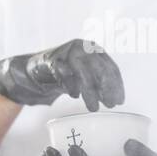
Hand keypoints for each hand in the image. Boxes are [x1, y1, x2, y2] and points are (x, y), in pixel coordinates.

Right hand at [0, 39, 123, 111]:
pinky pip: (66, 75)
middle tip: (110, 105)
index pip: (111, 67)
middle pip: (100, 68)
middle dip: (107, 89)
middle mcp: (83, 47)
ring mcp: (68, 52)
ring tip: (94, 107)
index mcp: (94, 49)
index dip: (116, 85)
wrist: (36, 71)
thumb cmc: (65, 74)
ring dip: (90, 93)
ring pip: (84, 73)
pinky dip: (71, 87)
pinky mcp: (53, 60)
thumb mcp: (85, 77)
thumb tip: (115, 99)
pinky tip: (74, 95)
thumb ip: (98, 83)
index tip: (120, 101)